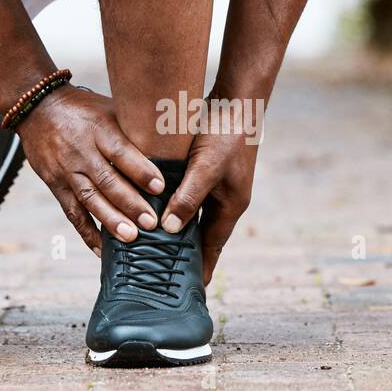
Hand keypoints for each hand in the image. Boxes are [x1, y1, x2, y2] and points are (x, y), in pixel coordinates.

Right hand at [15, 86, 163, 253]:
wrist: (38, 108)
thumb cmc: (85, 108)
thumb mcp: (111, 108)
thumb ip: (136, 127)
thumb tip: (175, 142)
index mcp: (100, 130)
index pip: (122, 152)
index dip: (141, 170)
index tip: (161, 187)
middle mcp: (82, 151)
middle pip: (106, 180)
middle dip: (130, 203)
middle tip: (151, 222)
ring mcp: (66, 170)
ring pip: (89, 199)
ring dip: (110, 220)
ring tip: (131, 237)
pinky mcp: (55, 184)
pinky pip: (71, 212)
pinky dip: (86, 232)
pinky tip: (102, 249)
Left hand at [160, 127, 259, 283]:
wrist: (238, 100)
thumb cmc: (225, 133)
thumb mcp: (206, 167)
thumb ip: (188, 197)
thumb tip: (170, 229)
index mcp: (230, 206)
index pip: (212, 247)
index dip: (201, 268)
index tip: (189, 291)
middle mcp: (224, 200)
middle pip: (201, 235)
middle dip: (184, 253)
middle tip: (161, 274)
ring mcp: (216, 186)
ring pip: (192, 216)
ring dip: (176, 230)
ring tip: (154, 248)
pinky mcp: (207, 171)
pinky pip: (188, 197)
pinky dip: (174, 207)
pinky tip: (155, 210)